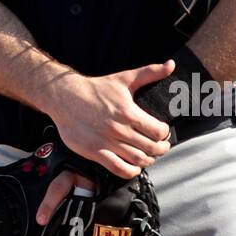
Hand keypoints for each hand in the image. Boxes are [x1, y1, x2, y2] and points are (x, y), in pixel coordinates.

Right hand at [36, 61, 174, 225]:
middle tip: (160, 147)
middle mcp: (119, 129)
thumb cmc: (95, 88)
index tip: (163, 133)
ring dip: (148, 160)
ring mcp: (106, 142)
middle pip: (150, 148)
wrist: (65, 96)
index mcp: (128, 112)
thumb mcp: (123, 78)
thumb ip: (149, 72)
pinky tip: (134, 167)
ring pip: (137, 160)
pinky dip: (131, 171)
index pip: (157, 131)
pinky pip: (118, 168)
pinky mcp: (94, 151)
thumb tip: (171, 64)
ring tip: (149, 156)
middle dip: (161, 149)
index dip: (164, 133)